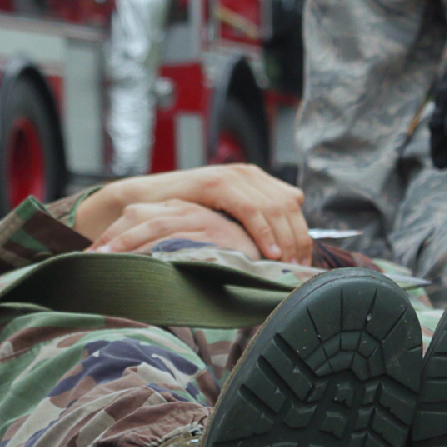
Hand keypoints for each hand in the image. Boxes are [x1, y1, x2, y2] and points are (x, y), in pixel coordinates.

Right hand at [71, 165, 308, 260]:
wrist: (143, 202)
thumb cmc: (184, 218)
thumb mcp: (224, 221)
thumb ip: (251, 227)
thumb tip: (283, 257)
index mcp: (256, 180)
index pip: (293, 207)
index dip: (302, 236)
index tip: (303, 266)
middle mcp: (250, 174)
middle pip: (289, 208)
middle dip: (298, 241)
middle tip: (298, 272)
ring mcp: (233, 175)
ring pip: (275, 208)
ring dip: (285, 240)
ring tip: (286, 267)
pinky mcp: (217, 182)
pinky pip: (251, 209)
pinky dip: (263, 232)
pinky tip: (269, 253)